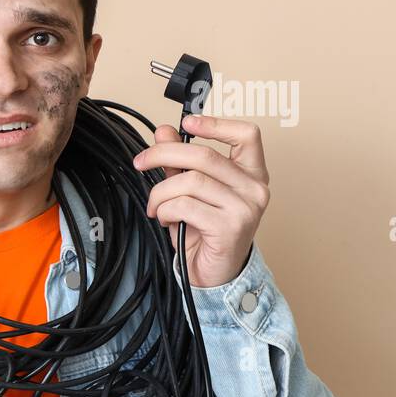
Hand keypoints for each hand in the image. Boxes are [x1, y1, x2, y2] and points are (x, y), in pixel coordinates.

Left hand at [132, 114, 270, 287]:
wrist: (212, 273)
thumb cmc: (203, 232)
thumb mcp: (189, 192)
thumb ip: (179, 162)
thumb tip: (163, 132)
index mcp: (251, 174)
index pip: (247, 135)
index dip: (216, 124)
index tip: (187, 123)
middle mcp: (254, 188)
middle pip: (204, 155)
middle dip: (163, 155)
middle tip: (141, 162)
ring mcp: (245, 208)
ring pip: (189, 181)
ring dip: (160, 193)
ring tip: (155, 206)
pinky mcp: (230, 226)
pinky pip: (185, 205)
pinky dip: (165, 210)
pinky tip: (165, 219)